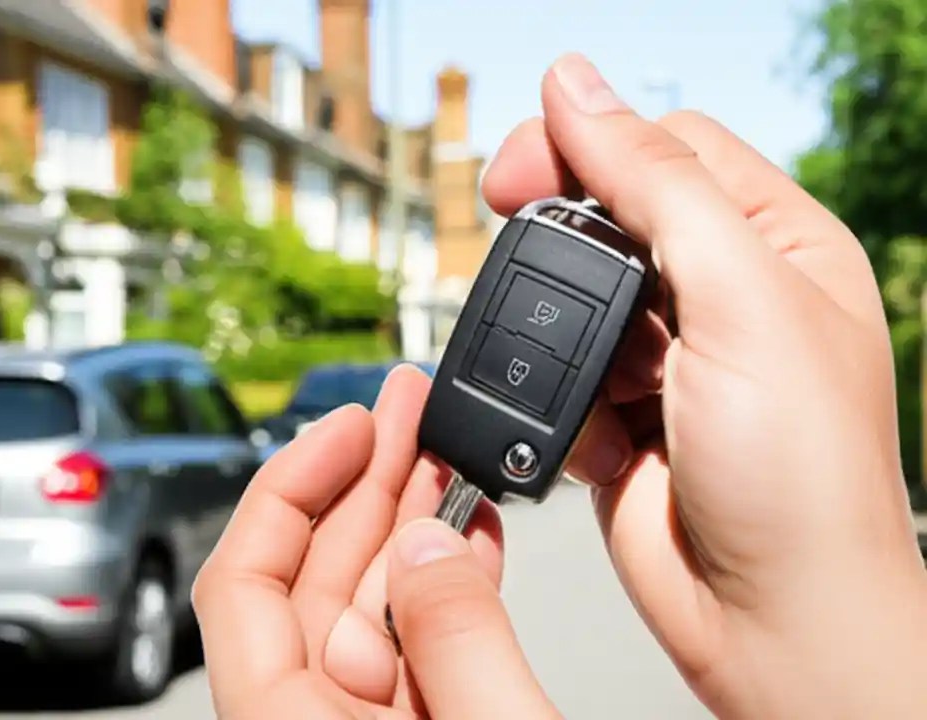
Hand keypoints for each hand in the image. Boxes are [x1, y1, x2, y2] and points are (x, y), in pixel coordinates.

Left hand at [193, 366, 560, 718]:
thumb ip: (456, 638)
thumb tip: (430, 544)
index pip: (242, 581)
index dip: (289, 486)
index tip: (348, 426)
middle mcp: (312, 719)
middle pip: (313, 576)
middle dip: (367, 478)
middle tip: (406, 408)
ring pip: (374, 605)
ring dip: (415, 521)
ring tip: (446, 450)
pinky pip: (418, 647)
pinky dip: (449, 587)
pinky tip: (472, 532)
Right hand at [481, 53, 926, 717]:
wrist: (774, 624)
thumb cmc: (801, 476)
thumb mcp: (740, 297)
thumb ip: (653, 183)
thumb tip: (576, 85)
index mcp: (778, 245)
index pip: (665, 149)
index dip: (587, 145)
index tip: (518, 173)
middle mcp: (725, 296)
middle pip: (609, 217)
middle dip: (560, 241)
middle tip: (517, 250)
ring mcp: (669, 363)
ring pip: (573, 302)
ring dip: (561, 338)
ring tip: (602, 384)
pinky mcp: (621, 422)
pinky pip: (558, 380)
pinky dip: (558, 404)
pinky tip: (598, 437)